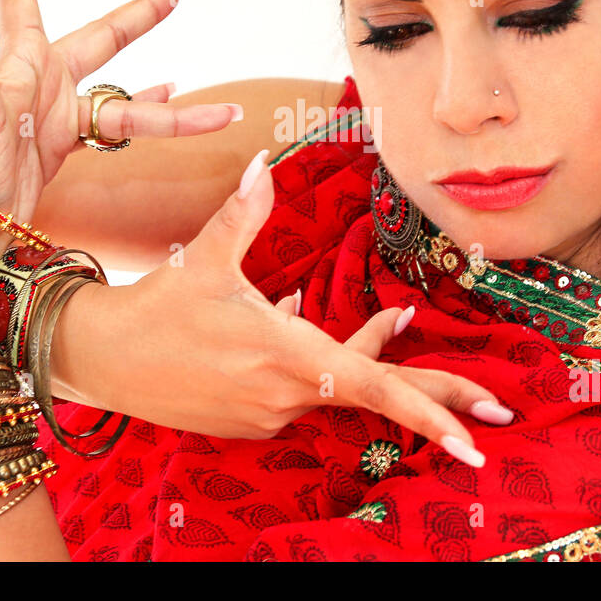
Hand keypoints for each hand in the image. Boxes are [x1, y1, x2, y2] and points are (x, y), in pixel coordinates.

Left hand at [0, 0, 241, 260]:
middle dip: (140, 15)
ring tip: (220, 110)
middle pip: (102, 38)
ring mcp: (56, 113)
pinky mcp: (63, 143)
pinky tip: (171, 101)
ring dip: (173, 108)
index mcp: (22, 62)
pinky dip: (148, 114)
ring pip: (127, 100)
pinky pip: (115, 125)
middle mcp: (41, 80)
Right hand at [58, 151, 513, 466]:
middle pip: (377, 397)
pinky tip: (300, 319)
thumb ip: (243, 214)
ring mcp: (270, 412)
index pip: (373, 388)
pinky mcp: (254, 418)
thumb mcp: (204, 258)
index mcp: (286, 357)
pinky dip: (318, 359)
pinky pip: (306, 388)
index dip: (429, 410)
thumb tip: (263, 162)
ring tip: (398, 320)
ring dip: (362, 353)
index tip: (475, 438)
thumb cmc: (156, 308)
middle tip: (498, 420)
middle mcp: (286, 394)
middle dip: (439, 405)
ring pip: (338, 382)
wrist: (102, 361)